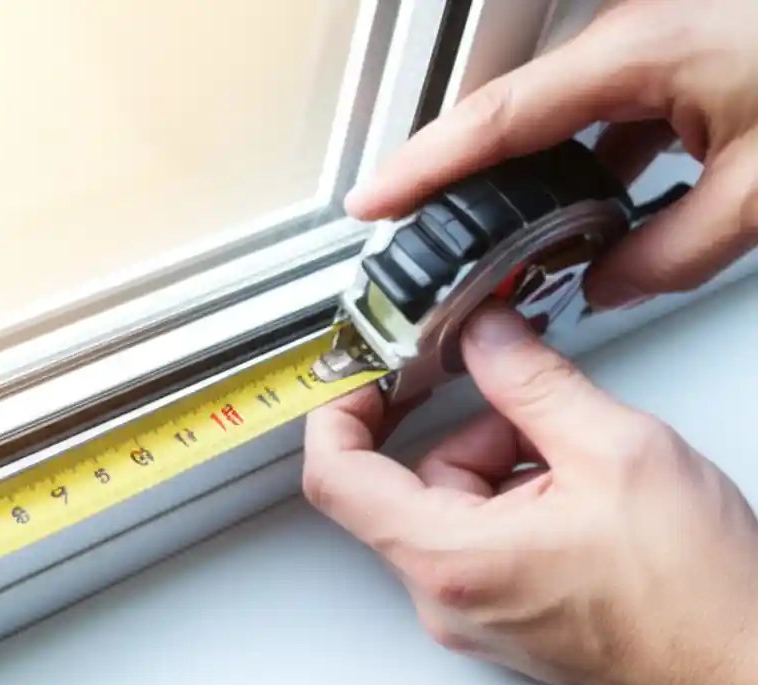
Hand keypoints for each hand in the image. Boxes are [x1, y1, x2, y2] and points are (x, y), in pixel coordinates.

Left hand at [302, 305, 757, 684]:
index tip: (362, 372)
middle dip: (471, 433)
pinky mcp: (501, 614)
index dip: (338, 410)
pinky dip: (517, 499)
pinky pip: (477, 536)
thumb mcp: (616, 451)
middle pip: (409, 483)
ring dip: (504, 465)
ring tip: (582, 471)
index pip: (337, 477)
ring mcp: (472, 610)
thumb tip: (485, 333)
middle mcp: (446, 595)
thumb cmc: (696, 597)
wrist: (741, 669)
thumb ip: (533, 381)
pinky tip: (581, 499)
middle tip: (533, 415)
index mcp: (453, 558)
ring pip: (450, 505)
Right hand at [345, 0, 757, 309]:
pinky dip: (581, 172)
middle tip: (422, 240)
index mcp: (634, 55)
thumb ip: (667, 254)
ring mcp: (648, 50)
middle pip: (510, 118)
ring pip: (554, 123)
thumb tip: (607, 281)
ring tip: (500, 243)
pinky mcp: (672, 66)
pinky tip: (589, 216)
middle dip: (459, 181)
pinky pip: (599, 122)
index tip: (371, 202)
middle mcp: (628, 43)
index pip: (494, 119)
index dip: (422, 166)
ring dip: (525, 183)